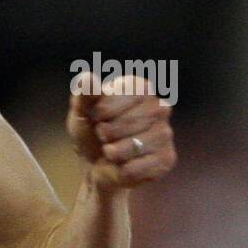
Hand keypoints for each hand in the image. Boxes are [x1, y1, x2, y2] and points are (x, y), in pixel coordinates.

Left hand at [67, 72, 176, 189]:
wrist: (96, 166)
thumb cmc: (91, 133)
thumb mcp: (81, 113)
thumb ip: (84, 95)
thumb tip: (87, 77)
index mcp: (141, 88)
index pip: (118, 98)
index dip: (100, 112)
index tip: (97, 117)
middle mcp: (160, 107)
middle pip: (126, 122)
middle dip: (106, 134)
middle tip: (104, 136)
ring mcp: (166, 133)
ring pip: (132, 146)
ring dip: (113, 153)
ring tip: (113, 150)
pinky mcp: (167, 159)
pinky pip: (136, 167)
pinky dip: (122, 169)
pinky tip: (124, 165)